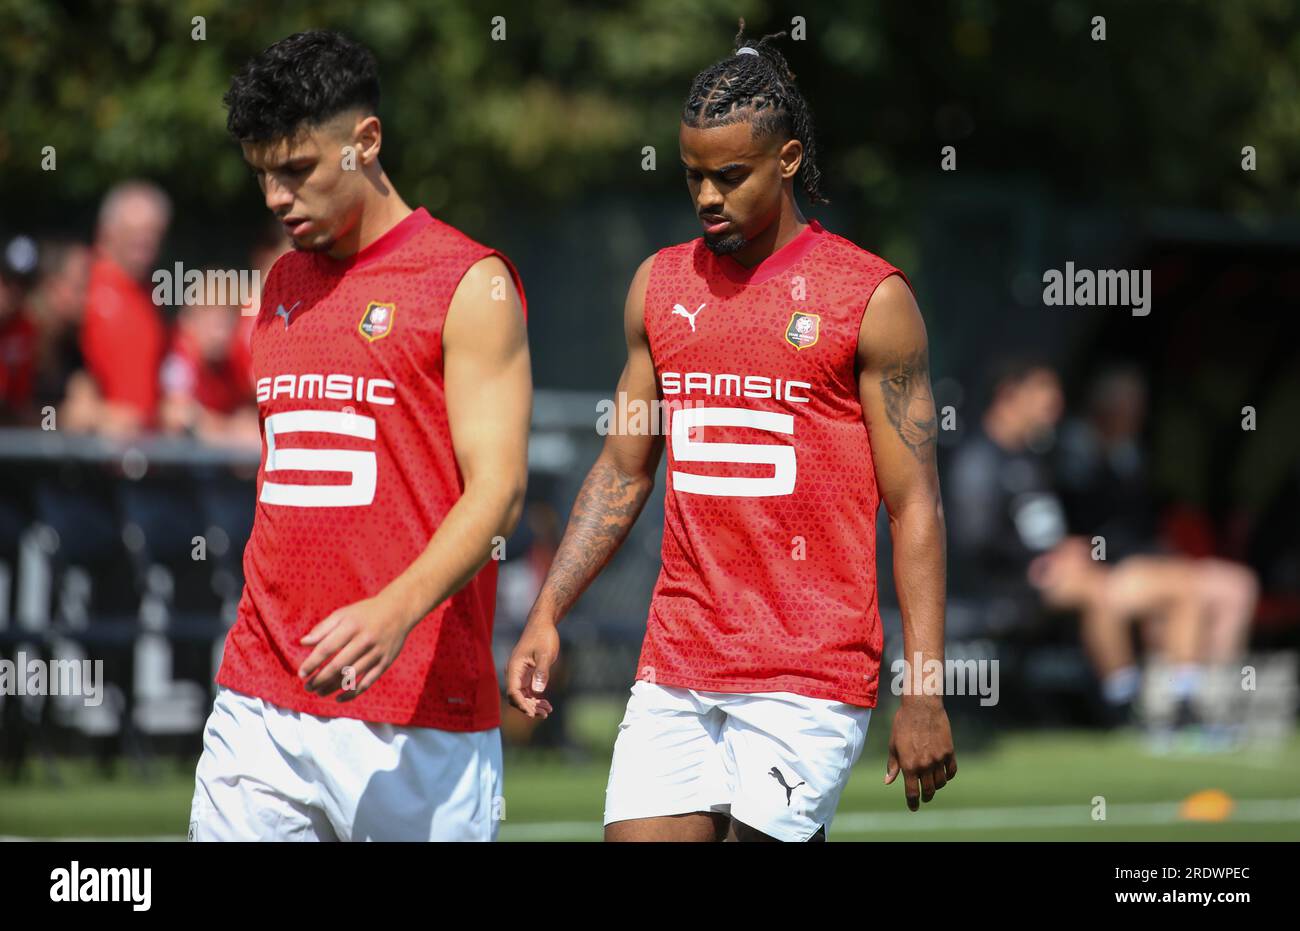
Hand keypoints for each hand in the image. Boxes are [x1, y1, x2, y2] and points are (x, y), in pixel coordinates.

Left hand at [298, 594, 413, 700]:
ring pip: (351, 676)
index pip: (327, 648)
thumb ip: (323, 628)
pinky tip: (339, 698)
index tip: (301, 673)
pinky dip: (352, 693)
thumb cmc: (365, 613)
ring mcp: (376, 653)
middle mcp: (365, 640)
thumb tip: (303, 643)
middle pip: (338, 665)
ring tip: (319, 693)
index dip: (312, 663)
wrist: (399, 611)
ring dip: (333, 687)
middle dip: (320, 679)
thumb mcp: (343, 614)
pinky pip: (367, 682)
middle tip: (308, 687)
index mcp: (351, 626)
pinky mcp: (385, 663)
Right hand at [505, 618, 557, 717]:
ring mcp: (519, 675)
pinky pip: (527, 692)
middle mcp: (514, 673)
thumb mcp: (545, 654)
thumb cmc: (543, 637)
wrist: (543, 624)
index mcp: (514, 668)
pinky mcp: (526, 675)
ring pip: (522, 696)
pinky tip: (546, 704)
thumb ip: (542, 672)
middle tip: (545, 713)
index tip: (532, 713)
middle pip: (516, 697)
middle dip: (529, 707)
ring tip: (547, 711)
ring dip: (533, 705)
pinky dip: (535, 699)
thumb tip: (537, 691)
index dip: (521, 704)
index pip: (513, 692)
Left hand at [884, 698, 956, 810]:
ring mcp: (938, 759)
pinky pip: (951, 771)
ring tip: (932, 785)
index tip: (913, 807)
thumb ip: (893, 765)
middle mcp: (924, 765)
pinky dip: (948, 776)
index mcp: (909, 765)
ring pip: (941, 783)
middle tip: (924, 797)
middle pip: (928, 790)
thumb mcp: (893, 744)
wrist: (922, 706)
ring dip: (936, 787)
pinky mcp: (949, 752)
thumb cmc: (903, 723)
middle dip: (925, 797)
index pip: (912, 792)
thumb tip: (888, 781)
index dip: (913, 803)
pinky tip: (943, 774)